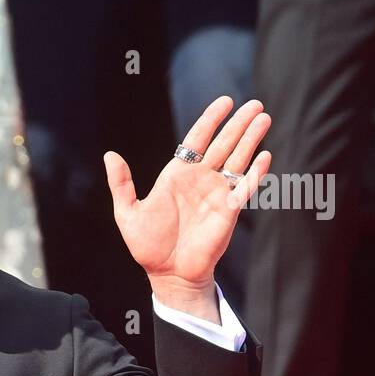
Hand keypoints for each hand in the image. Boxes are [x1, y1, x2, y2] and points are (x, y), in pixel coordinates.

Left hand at [105, 97, 270, 318]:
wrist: (167, 274)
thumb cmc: (147, 245)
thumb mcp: (127, 212)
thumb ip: (121, 183)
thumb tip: (110, 155)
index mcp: (178, 174)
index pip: (197, 139)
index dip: (210, 119)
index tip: (225, 101)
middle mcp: (201, 179)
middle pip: (223, 144)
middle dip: (239, 124)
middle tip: (255, 104)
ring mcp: (217, 193)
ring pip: (238, 159)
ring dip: (251, 140)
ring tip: (264, 118)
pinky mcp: (229, 211)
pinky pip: (244, 187)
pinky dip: (255, 173)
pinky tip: (264, 156)